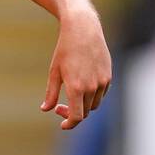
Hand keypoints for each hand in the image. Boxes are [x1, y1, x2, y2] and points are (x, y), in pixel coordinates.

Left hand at [41, 6, 111, 129]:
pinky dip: (92, 96)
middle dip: (72, 113)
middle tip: (58, 107)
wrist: (83, 29)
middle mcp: (92, 87)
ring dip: (83, 106)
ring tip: (70, 96)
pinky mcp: (108, 76)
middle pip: (85, 112)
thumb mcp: (54, 72)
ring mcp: (102, 82)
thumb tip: (46, 109)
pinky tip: (82, 86)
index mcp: (76, 88)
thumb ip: (51, 94)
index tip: (63, 125)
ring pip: (94, 104)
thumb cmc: (65, 50)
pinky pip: (101, 94)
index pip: (76, 117)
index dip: (69, 124)